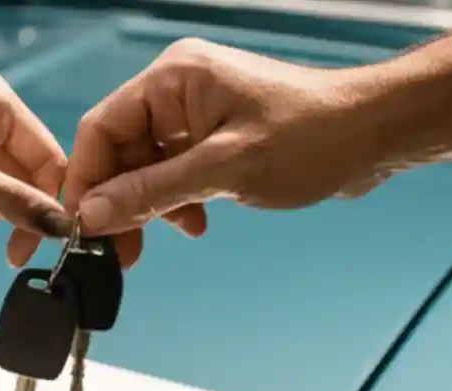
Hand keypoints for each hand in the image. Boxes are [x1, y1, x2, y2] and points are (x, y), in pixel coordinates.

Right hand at [51, 38, 386, 267]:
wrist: (373, 136)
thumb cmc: (313, 135)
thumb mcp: (223, 170)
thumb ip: (152, 191)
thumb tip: (93, 214)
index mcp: (173, 78)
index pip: (101, 128)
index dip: (86, 181)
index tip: (79, 227)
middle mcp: (178, 90)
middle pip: (119, 150)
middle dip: (115, 202)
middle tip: (113, 251)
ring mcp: (197, 113)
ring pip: (145, 166)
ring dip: (146, 207)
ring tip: (148, 246)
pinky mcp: (214, 136)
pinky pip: (174, 172)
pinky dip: (174, 201)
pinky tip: (192, 223)